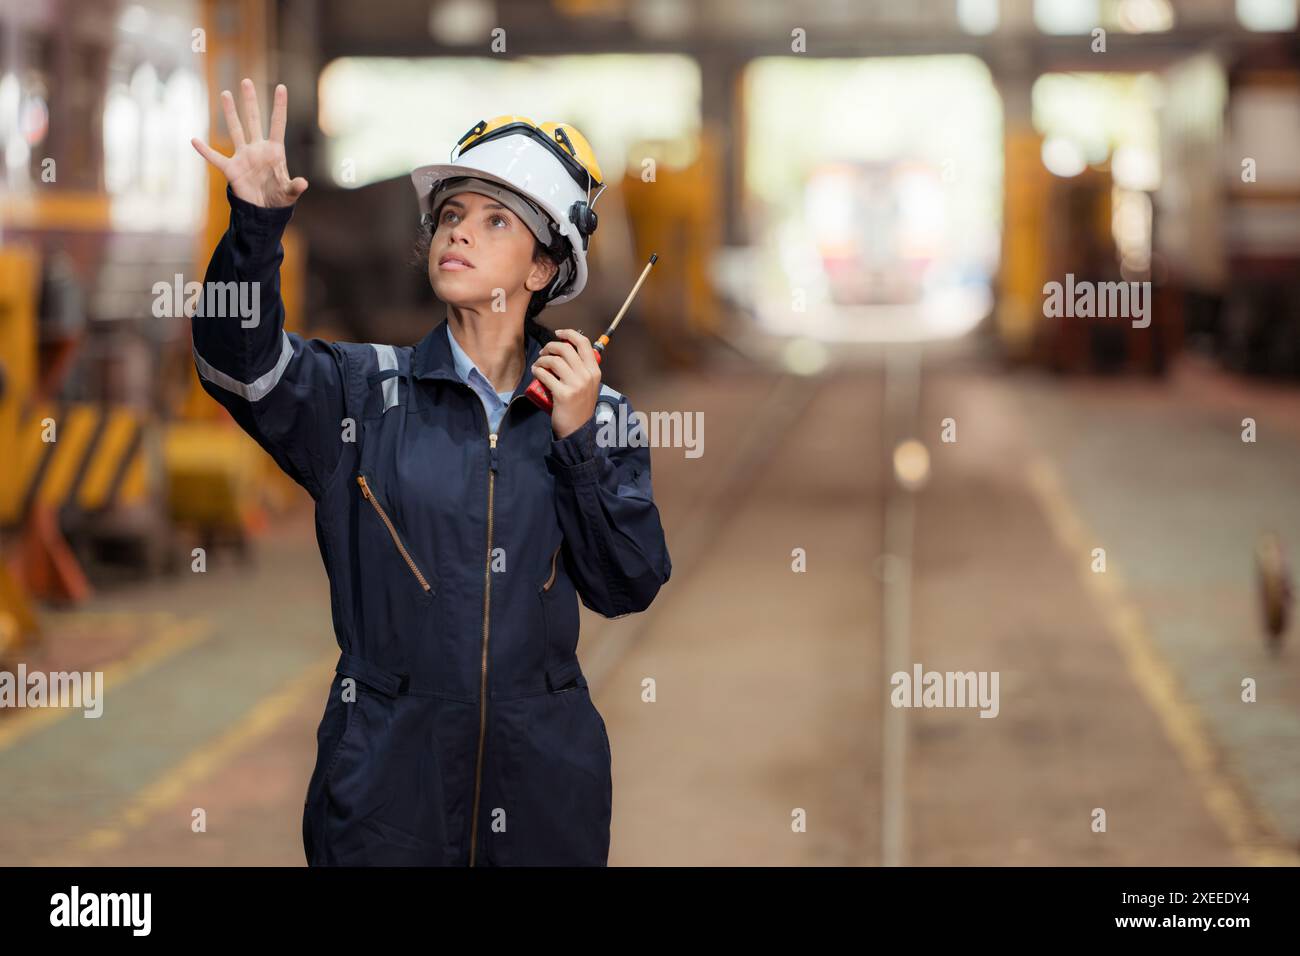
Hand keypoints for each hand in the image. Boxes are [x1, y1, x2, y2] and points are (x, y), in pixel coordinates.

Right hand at [191, 79, 307, 208]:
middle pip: (254, 120)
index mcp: (275, 152)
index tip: (281, 87)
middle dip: (250, 102)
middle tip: (246, 81)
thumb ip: (295, 187)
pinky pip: (215, 158)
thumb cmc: (279, 199)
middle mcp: (258, 149)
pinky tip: (194, 140)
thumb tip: (303, 183)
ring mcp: (243, 157)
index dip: (279, 106)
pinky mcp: (231, 169)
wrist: (264, 212)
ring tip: (225, 93)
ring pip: (235, 130)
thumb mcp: (289, 193)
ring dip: (230, 113)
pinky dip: (205, 151)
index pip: (278, 124)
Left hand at [532, 329, 599, 439]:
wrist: (578, 430)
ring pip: (554, 360)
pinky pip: (545, 375)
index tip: (558, 333)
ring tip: (538, 365)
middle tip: (544, 352)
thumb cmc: (580, 406)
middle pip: (565, 349)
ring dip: (542, 359)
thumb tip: (566, 351)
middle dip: (550, 346)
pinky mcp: (563, 394)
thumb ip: (582, 369)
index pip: (584, 344)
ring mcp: (576, 385)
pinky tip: (536, 372)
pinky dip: (537, 370)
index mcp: (594, 371)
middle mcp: (587, 376)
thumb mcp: (588, 386)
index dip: (569, 334)